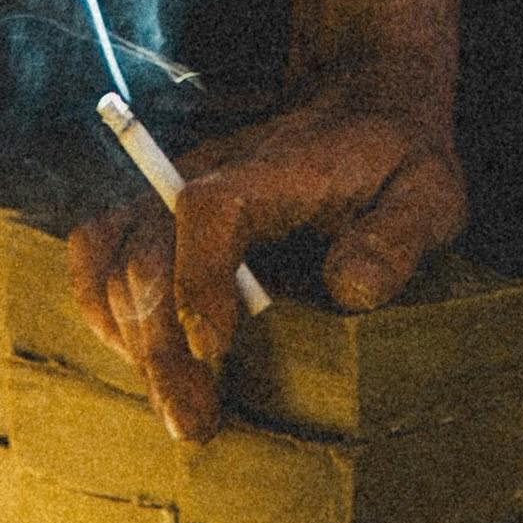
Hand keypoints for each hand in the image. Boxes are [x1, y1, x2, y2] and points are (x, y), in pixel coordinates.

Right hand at [70, 82, 462, 434]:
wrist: (361, 101)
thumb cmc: (395, 160)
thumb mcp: (428, 194)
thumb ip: (397, 239)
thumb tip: (348, 289)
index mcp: (276, 170)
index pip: (210, 211)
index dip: (199, 280)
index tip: (216, 349)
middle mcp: (207, 173)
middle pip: (147, 252)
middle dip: (161, 346)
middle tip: (196, 421)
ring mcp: (172, 187)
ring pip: (109, 257)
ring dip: (130, 337)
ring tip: (175, 401)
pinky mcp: (156, 207)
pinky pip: (95, 251)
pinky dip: (101, 308)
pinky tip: (140, 359)